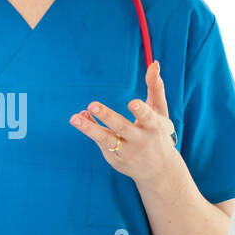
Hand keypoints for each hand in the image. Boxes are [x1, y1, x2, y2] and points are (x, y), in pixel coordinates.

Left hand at [70, 60, 179, 185]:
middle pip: (122, 128)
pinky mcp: (114, 159)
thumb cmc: (158, 133)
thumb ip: (156, 88)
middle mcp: (139, 140)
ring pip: (105, 139)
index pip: (147, 117)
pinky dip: (90, 128)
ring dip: (88, 128)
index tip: (133, 103)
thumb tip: (154, 63)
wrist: (159, 170)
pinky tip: (80, 118)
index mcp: (153, 127)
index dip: (141, 111)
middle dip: (107, 117)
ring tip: (73, 118)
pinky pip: (100, 141)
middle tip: (93, 105)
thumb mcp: (160, 112)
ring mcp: (126, 151)